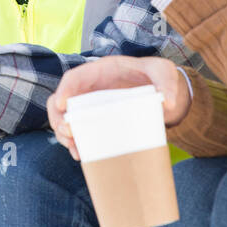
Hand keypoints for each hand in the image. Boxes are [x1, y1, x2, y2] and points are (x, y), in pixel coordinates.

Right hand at [46, 55, 191, 160]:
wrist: (161, 92)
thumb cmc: (157, 76)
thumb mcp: (164, 71)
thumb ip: (166, 82)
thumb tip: (167, 103)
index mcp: (101, 71)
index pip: (74, 77)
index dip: (64, 90)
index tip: (61, 104)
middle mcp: (90, 89)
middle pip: (61, 101)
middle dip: (59, 118)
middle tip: (67, 133)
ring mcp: (91, 106)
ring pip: (65, 119)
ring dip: (65, 135)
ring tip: (75, 149)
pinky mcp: (96, 122)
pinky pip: (79, 132)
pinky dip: (77, 144)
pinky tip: (82, 155)